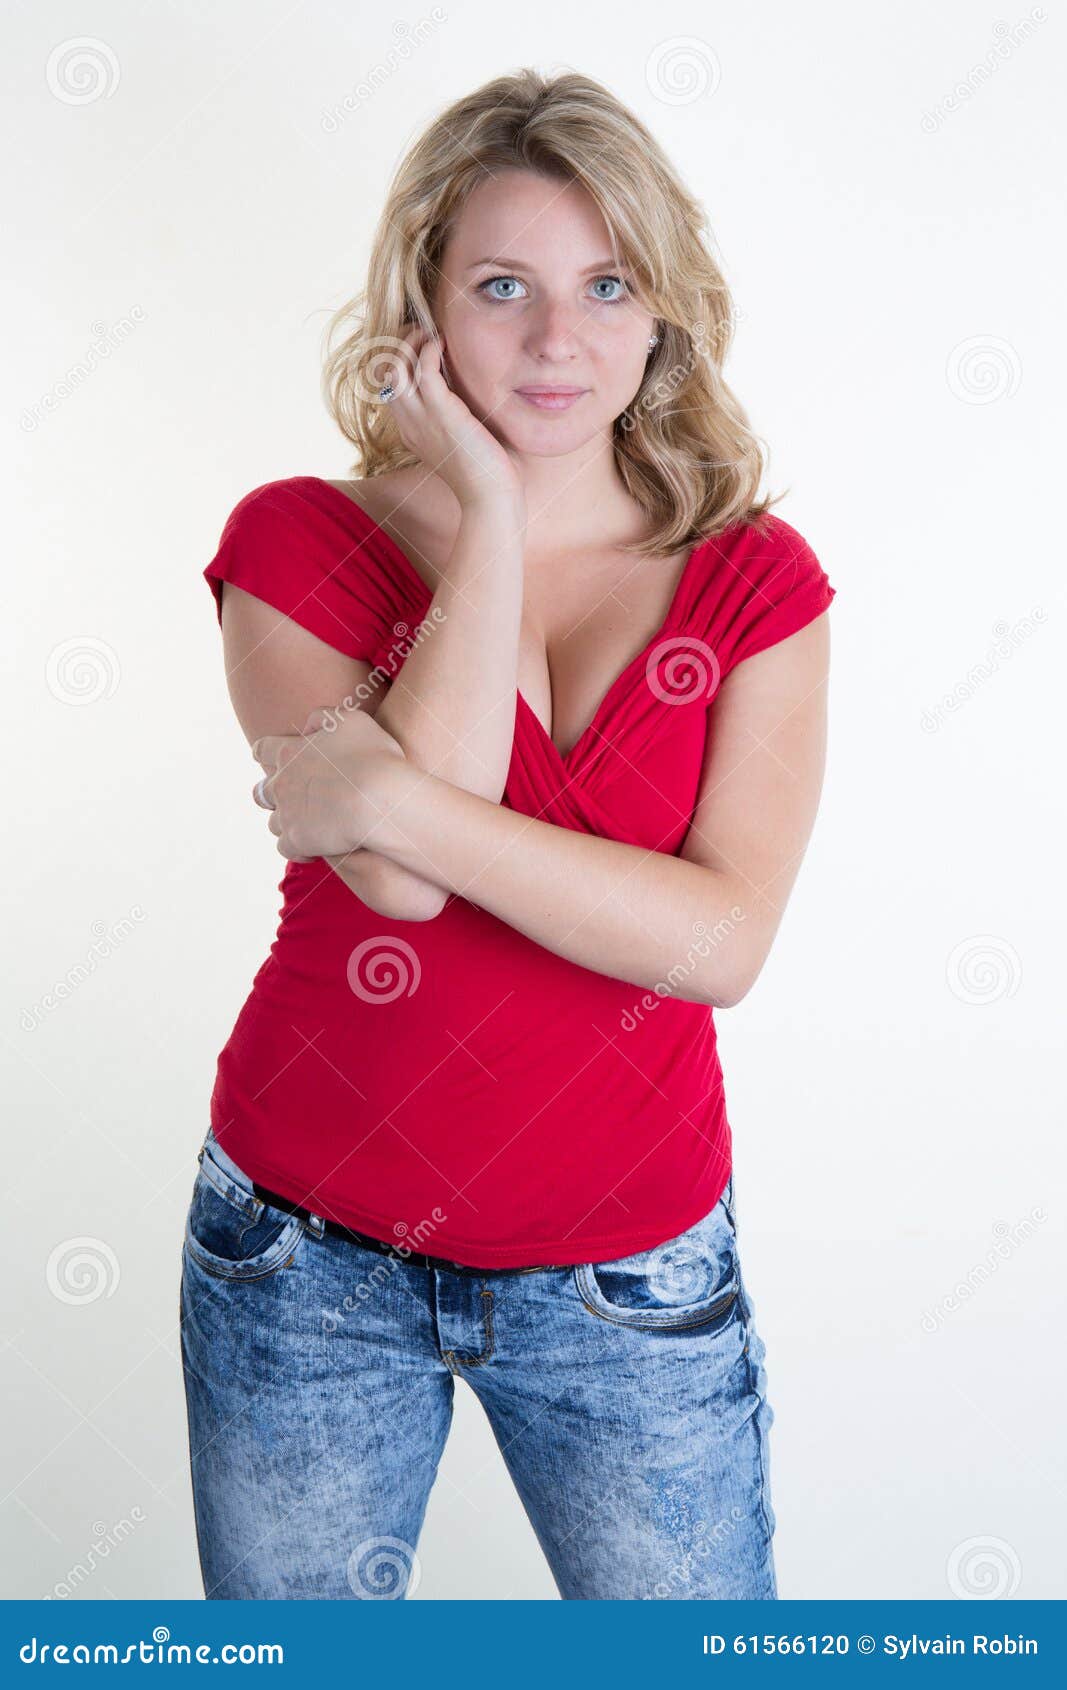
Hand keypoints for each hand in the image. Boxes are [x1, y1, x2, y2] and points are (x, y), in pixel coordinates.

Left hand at [252, 705, 404, 861]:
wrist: (377, 801)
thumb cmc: (372, 757)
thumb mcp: (351, 721)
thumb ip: (324, 718)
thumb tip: (308, 727)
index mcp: (290, 752)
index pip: (263, 749)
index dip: (263, 752)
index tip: (262, 754)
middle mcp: (281, 783)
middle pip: (263, 790)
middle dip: (272, 793)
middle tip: (287, 796)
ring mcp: (287, 814)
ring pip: (274, 821)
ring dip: (287, 822)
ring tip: (308, 826)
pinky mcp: (296, 840)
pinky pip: (286, 848)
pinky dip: (298, 848)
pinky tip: (313, 849)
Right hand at [380, 325, 523, 511]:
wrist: (490, 496)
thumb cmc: (484, 473)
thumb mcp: (459, 442)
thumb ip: (453, 418)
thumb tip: (466, 395)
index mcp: (412, 432)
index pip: (390, 389)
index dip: (398, 362)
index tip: (417, 346)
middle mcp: (410, 424)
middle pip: (386, 374)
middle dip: (399, 346)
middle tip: (420, 332)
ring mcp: (422, 419)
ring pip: (396, 369)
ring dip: (409, 343)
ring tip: (429, 333)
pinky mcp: (442, 413)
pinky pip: (424, 370)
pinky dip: (430, 350)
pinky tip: (443, 343)